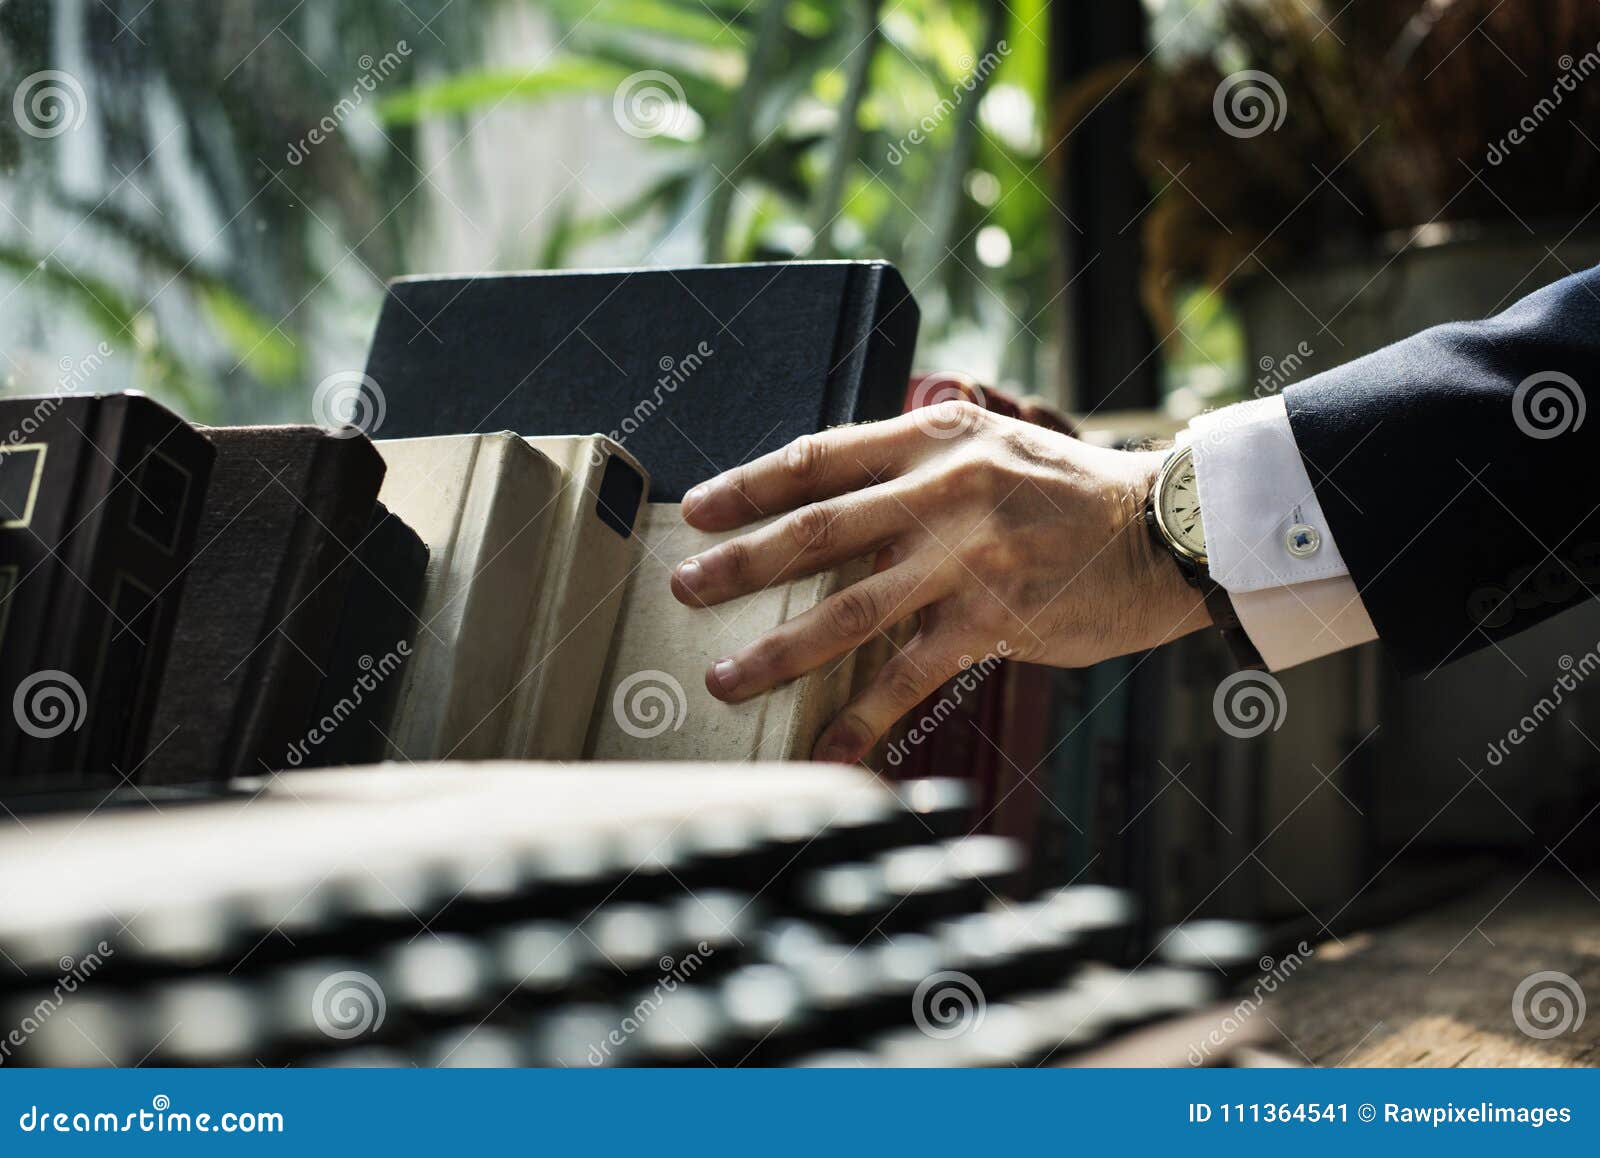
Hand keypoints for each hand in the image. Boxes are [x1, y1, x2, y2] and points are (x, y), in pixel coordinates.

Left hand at [670, 400, 1211, 763]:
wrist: (1163, 532)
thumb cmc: (1066, 495)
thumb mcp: (989, 447)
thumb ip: (913, 464)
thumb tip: (828, 497)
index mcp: (934, 440)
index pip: (821, 458)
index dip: (751, 485)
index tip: (699, 510)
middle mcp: (944, 492)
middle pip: (818, 530)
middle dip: (741, 563)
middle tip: (684, 588)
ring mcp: (969, 558)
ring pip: (850, 609)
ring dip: (779, 649)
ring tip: (726, 678)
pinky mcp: (995, 621)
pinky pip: (910, 676)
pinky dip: (862, 717)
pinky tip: (827, 749)